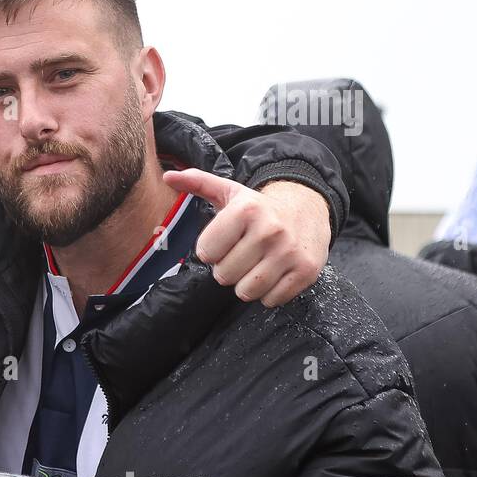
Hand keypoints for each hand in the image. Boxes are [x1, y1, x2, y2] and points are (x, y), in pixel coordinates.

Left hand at [163, 170, 329, 306]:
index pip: (206, 252)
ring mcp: (290, 253)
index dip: (211, 250)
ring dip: (246, 284)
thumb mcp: (229, 191)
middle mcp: (270, 230)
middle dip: (227, 268)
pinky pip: (271, 300)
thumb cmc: (259, 207)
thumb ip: (197, 183)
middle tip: (241, 254)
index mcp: (246, 210)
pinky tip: (273, 273)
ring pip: (246, 291)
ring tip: (255, 265)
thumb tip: (167, 177)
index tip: (224, 241)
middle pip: (224, 275)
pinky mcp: (306, 272)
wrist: (308, 209)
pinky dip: (268, 293)